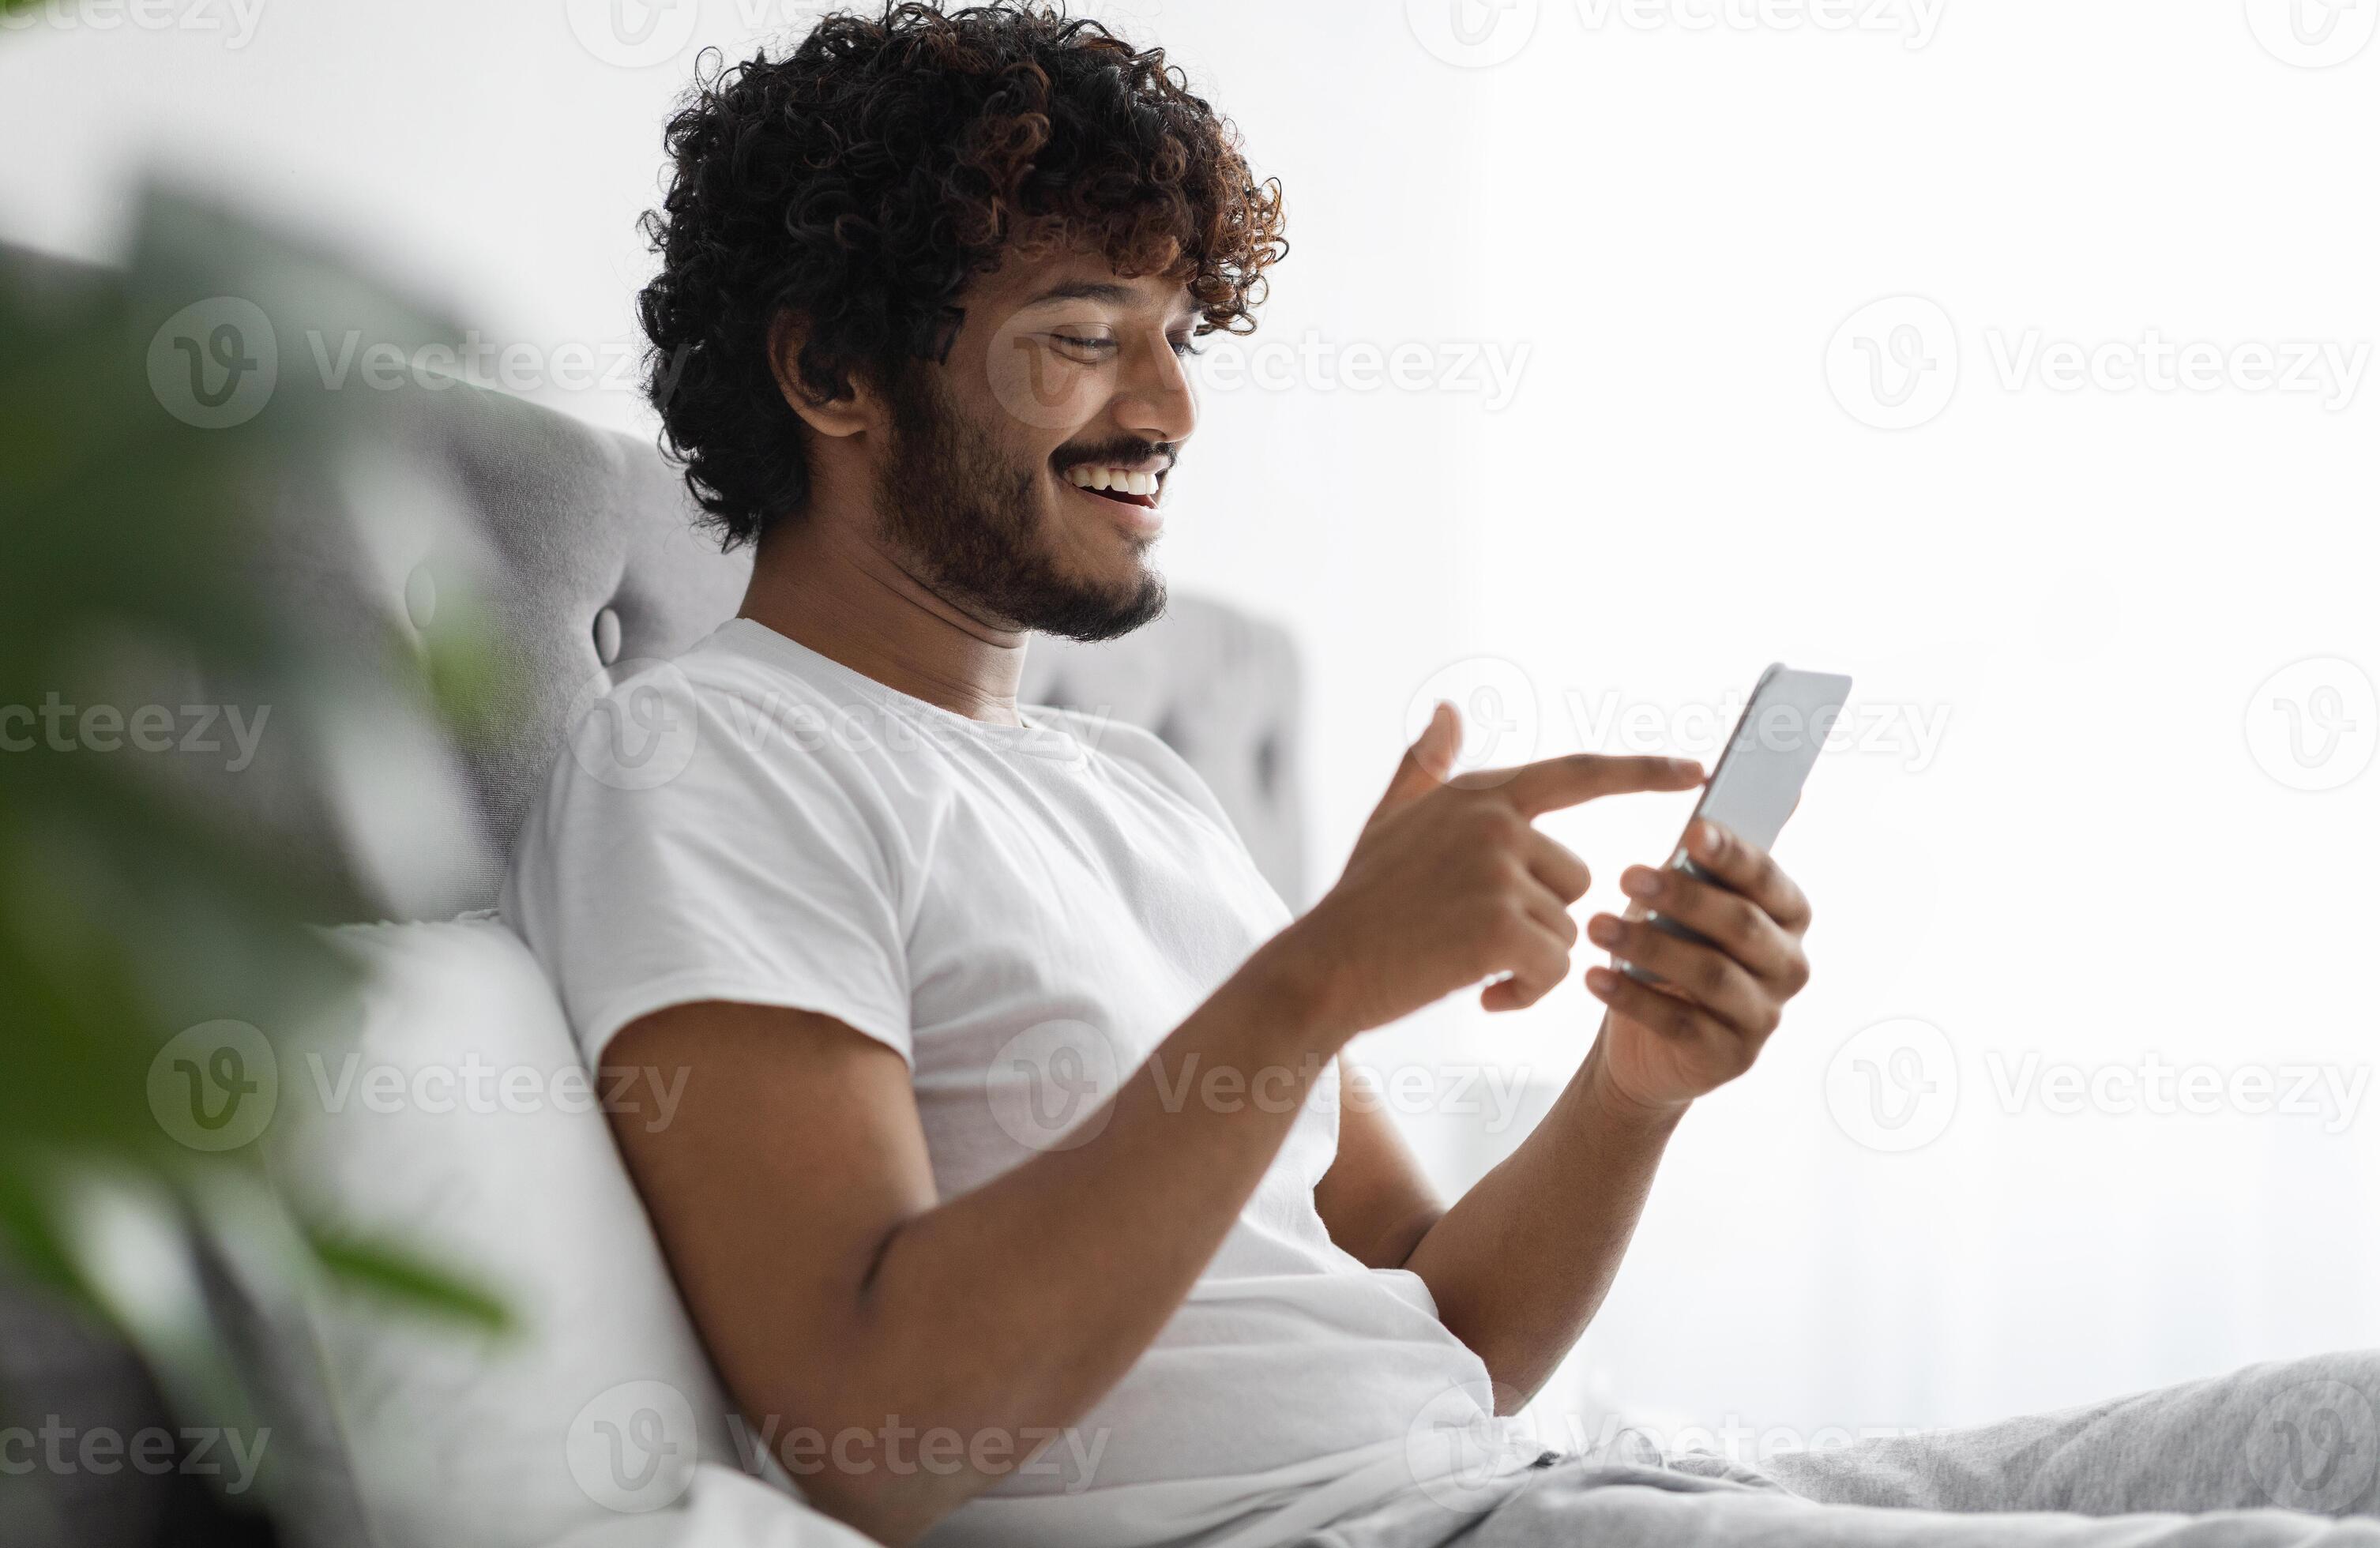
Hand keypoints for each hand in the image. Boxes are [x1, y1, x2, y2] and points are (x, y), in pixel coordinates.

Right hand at [1274, 702, 1704, 1042]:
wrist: (1322, 970)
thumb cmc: (1359, 903)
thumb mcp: (1389, 823)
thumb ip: (1425, 767)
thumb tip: (1446, 710)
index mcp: (1480, 795)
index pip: (1579, 773)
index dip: (1643, 771)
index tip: (1696, 772)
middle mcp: (1494, 821)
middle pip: (1575, 879)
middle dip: (1538, 919)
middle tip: (1474, 939)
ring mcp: (1498, 870)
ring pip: (1566, 930)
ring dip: (1528, 961)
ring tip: (1466, 964)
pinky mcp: (1500, 925)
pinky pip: (1555, 968)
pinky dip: (1523, 991)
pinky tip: (1480, 993)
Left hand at [1580, 820, 1812, 1118]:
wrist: (1649, 1048)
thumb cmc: (1672, 954)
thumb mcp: (1683, 910)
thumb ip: (1697, 870)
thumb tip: (1701, 815)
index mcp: (1788, 918)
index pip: (1769, 880)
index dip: (1733, 855)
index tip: (1692, 832)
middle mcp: (1789, 967)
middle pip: (1742, 926)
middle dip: (1685, 897)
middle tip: (1627, 875)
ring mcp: (1764, 1017)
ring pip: (1711, 975)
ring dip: (1650, 946)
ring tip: (1595, 925)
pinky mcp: (1730, 1058)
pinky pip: (1680, 1023)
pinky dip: (1633, 998)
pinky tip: (1594, 977)